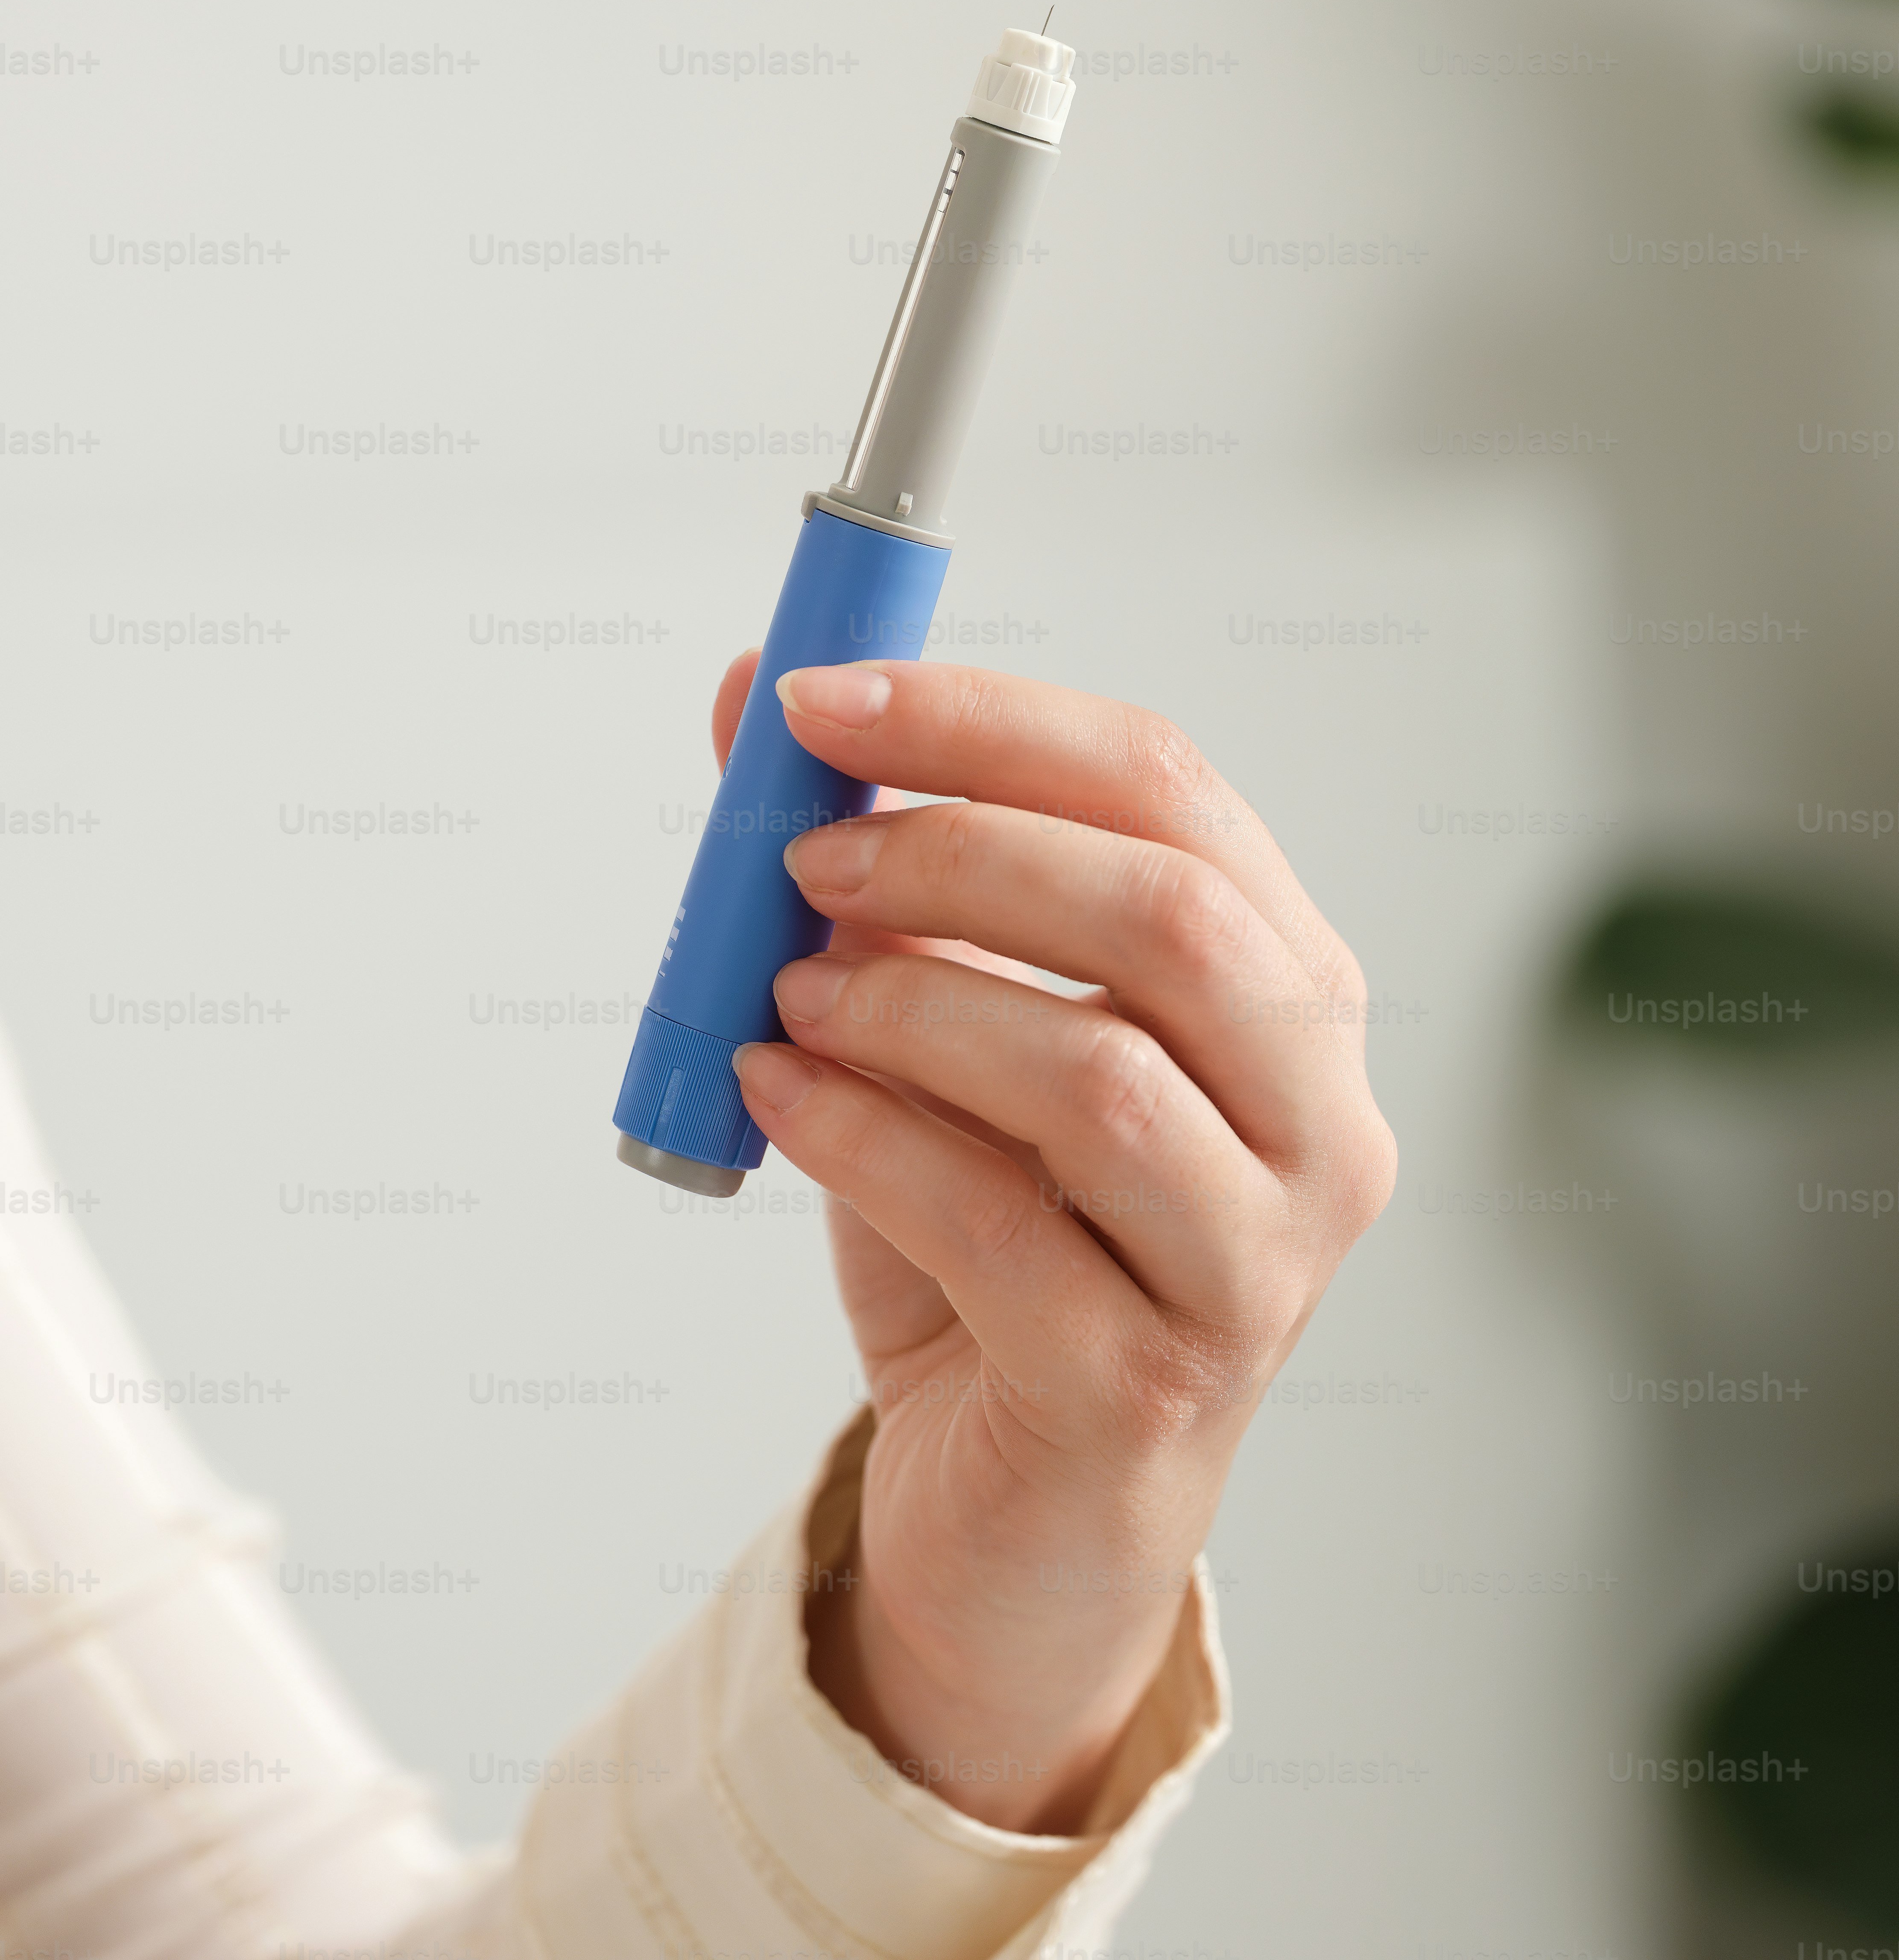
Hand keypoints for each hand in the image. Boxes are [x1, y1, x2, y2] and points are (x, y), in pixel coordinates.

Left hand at [711, 652, 1395, 1832]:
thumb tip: (743, 705)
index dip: (990, 722)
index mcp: (1292, 994)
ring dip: (909, 1007)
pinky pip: (996, 1227)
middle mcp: (1318, 1122)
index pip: (1171, 791)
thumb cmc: (997, 1247)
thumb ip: (868, 878)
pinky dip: (859, 1137)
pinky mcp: (1151, 1393)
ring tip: (790, 997)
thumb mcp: (940, 1036)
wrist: (1016, 1518)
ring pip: (1098, 1077)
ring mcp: (1256, 1269)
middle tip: (800, 861)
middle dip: (960, 856)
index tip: (819, 701)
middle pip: (1167, 917)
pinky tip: (779, 1098)